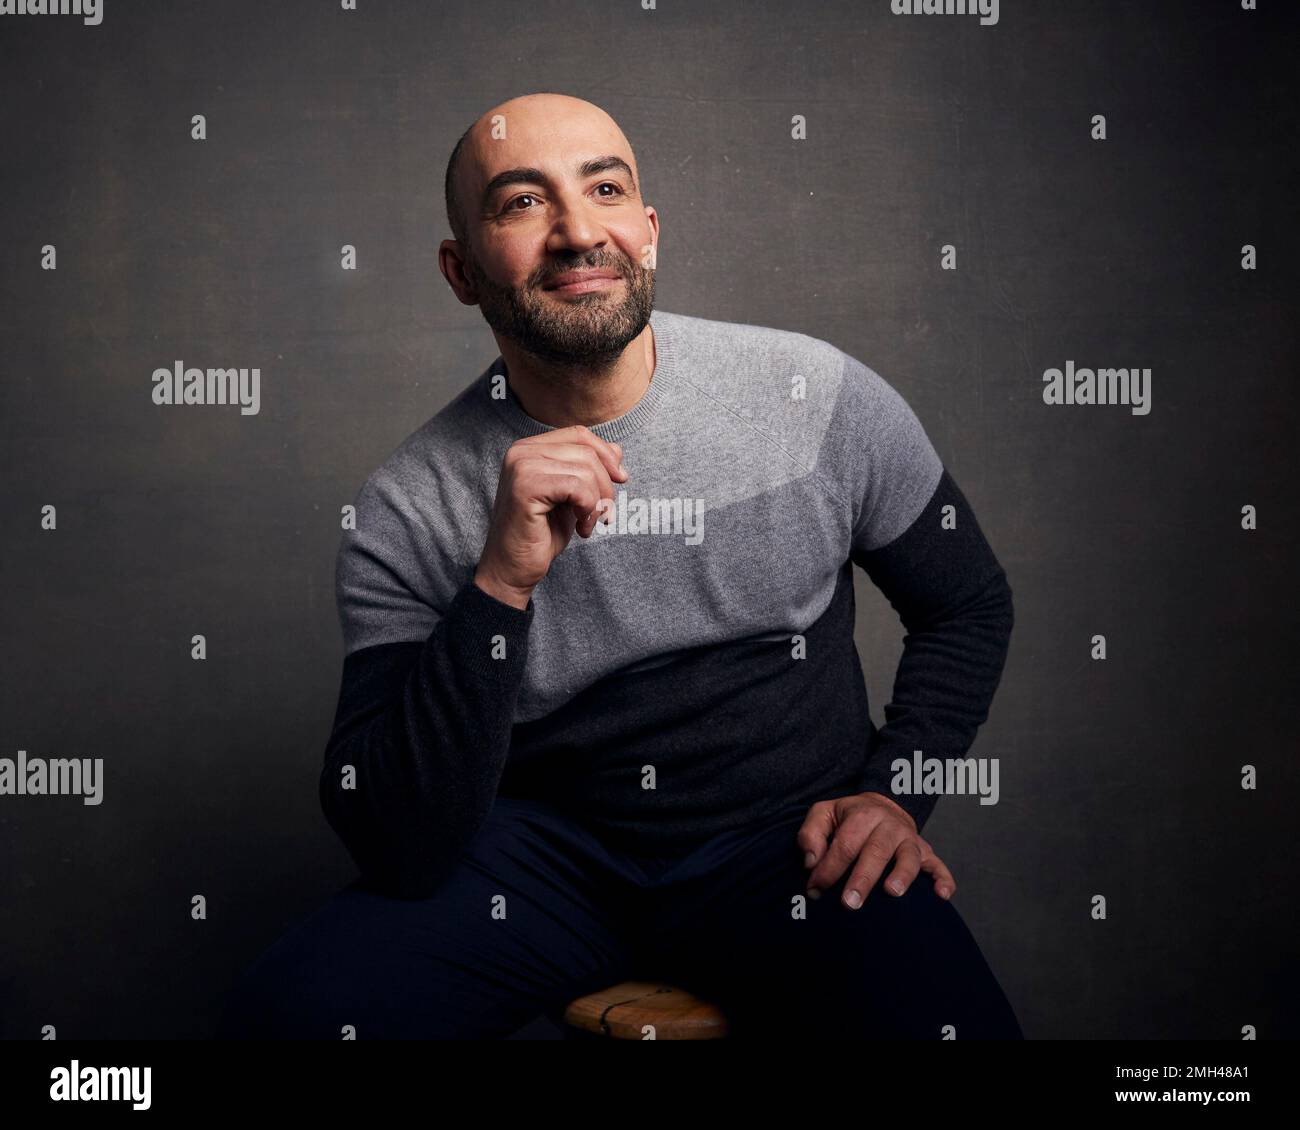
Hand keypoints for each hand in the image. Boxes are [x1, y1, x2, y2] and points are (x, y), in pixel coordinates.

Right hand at [474, 424, 627, 608]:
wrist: (512, 568)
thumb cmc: (540, 534)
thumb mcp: (572, 497)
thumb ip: (588, 470)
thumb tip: (617, 450)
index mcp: (529, 448)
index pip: (578, 434)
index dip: (606, 455)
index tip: (621, 479)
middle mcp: (521, 452)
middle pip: (586, 451)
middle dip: (605, 484)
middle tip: (602, 514)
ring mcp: (521, 467)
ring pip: (585, 470)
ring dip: (597, 502)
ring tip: (587, 524)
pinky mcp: (525, 487)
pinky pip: (577, 487)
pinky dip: (588, 509)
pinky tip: (581, 528)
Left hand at [796, 791, 955, 908]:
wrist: (883, 807)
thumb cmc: (848, 818)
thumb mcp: (824, 814)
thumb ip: (810, 834)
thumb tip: (811, 862)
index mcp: (862, 815)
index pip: (844, 845)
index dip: (828, 869)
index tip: (815, 890)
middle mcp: (889, 826)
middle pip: (876, 852)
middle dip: (862, 879)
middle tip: (850, 903)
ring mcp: (910, 840)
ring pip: (909, 857)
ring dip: (902, 875)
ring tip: (892, 893)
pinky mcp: (926, 853)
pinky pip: (939, 866)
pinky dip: (943, 880)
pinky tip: (941, 896)